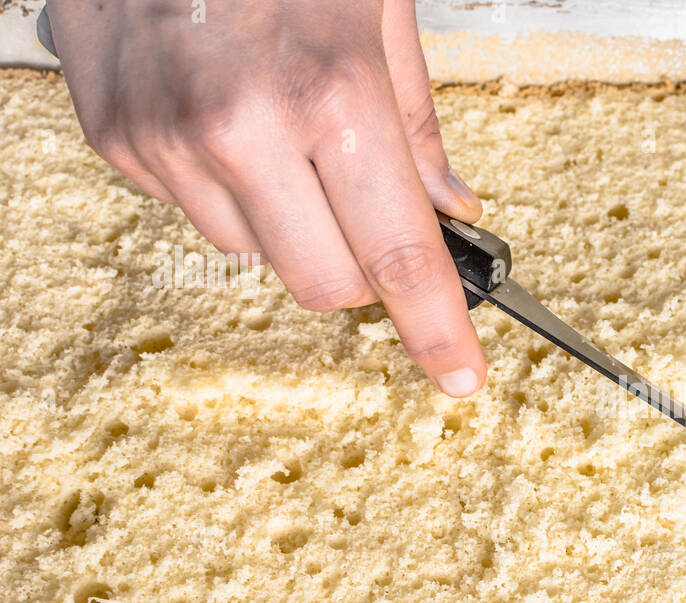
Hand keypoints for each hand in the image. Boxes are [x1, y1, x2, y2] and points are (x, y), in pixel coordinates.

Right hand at [47, 0, 485, 395]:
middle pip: (325, 286)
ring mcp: (169, 140)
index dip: (437, 329)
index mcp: (333, 96)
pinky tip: (224, 115)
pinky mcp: (117, 140)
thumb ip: (416, 123)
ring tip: (282, 128)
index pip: (399, 257)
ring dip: (288, 222)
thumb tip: (451, 209)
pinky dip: (226, 187)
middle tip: (370, 216)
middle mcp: (245, 131)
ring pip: (256, 256)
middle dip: (362, 272)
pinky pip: (194, 213)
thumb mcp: (378, 7)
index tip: (460, 374)